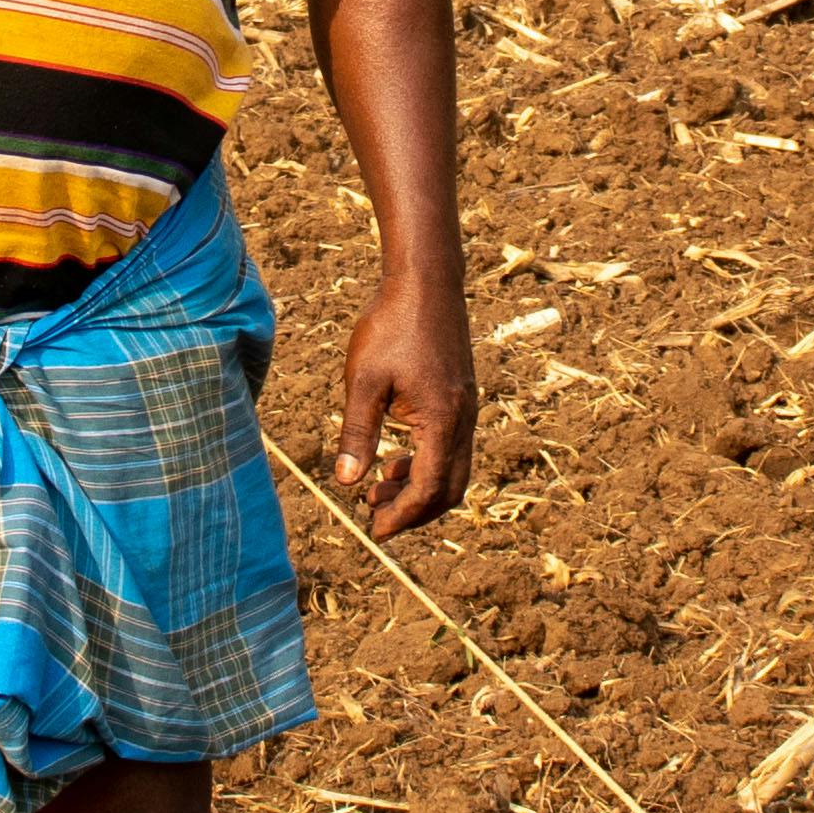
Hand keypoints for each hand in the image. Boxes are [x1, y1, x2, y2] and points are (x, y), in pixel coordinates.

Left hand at [329, 269, 476, 536]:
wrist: (426, 283)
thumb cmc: (392, 325)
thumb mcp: (363, 380)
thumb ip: (357, 433)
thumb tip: (346, 482)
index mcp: (442, 420)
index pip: (428, 488)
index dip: (401, 515)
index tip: (373, 529)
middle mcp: (463, 420)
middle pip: (449, 489)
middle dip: (414, 511)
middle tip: (374, 518)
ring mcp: (467, 411)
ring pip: (453, 471)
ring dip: (419, 489)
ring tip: (376, 490)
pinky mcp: (461, 400)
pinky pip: (451, 450)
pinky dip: (426, 466)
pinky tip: (393, 461)